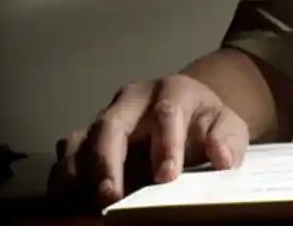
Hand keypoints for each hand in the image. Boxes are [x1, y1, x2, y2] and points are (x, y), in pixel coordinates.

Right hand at [48, 74, 248, 206]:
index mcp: (173, 91)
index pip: (166, 113)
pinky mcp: (88, 135)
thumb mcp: (228, 126)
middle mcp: (133, 99)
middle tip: (111, 195)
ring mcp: (107, 116)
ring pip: (82, 137)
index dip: (165, 145)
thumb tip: (222, 159)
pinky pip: (67, 152)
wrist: (187, 113)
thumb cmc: (206, 123)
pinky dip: (64, 175)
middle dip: (109, 160)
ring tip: (86, 201)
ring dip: (80, 171)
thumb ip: (228, 140)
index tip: (167, 178)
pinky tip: (69, 199)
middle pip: (112, 123)